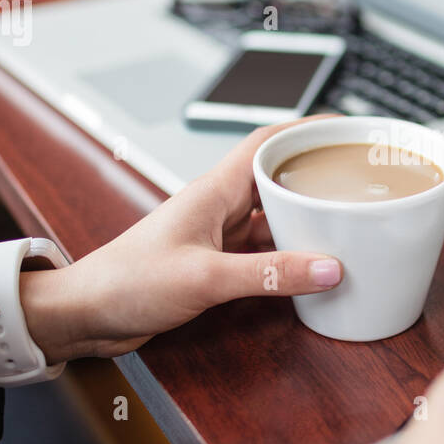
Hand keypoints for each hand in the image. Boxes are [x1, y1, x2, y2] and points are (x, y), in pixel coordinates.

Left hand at [19, 120, 342, 361]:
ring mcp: (216, 235)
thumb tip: (327, 267)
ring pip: (273, 217)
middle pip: (278, 178)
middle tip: (358, 185)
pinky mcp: (214, 263)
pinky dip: (288, 255)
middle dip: (317, 178)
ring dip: (305, 220)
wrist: (86, 314)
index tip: (346, 130)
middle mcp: (218, 206)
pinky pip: (263, 251)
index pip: (268, 141)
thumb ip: (268, 274)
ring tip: (345, 225)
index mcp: (214, 190)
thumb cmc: (126, 282)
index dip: (308, 130)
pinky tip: (308, 267)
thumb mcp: (205, 277)